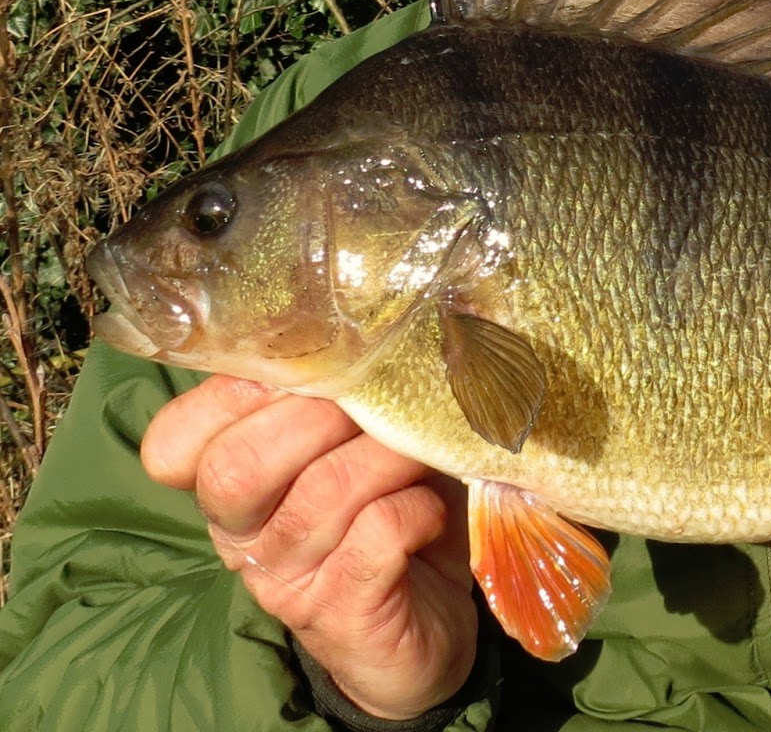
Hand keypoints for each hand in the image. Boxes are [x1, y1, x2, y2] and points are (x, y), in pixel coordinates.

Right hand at [141, 375, 477, 721]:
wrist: (430, 616)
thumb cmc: (391, 500)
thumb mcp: (358, 432)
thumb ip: (338, 384)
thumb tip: (366, 320)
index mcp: (227, 482)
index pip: (173, 442)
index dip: (230, 394)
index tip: (306, 364)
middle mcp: (239, 535)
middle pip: (236, 467)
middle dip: (319, 417)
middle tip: (379, 403)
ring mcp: (284, 580)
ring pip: (321, 494)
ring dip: (387, 457)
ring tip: (422, 451)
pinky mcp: (341, 614)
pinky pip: (375, 536)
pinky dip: (415, 508)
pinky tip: (429, 510)